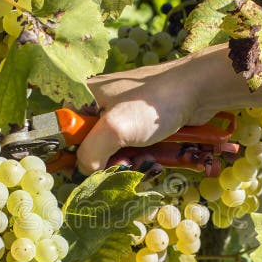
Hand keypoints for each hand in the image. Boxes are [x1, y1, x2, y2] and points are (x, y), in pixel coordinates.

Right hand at [76, 56, 215, 173]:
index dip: (69, 152)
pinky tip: (152, 158)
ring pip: (113, 149)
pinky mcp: (142, 123)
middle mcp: (100, 103)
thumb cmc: (152, 103)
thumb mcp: (114, 129)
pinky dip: (140, 157)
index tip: (86, 167)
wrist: (199, 90)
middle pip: (88, 143)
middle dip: (104, 160)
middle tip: (121, 163)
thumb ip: (90, 153)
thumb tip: (87, 172)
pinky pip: (132, 147)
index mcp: (83, 96)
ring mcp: (123, 113)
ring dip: (126, 161)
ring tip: (142, 160)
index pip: (62, 129)